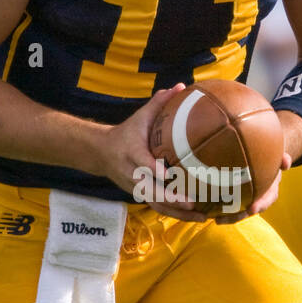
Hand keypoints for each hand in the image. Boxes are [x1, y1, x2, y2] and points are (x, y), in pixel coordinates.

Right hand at [97, 85, 208, 222]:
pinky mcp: (140, 196)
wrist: (101, 153)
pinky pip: (158, 208)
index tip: (168, 175)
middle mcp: (131, 173)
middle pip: (150, 191)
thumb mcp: (139, 116)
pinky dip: (176, 214)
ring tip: (200, 216)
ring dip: (177, 213)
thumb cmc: (126, 132)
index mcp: (131, 152)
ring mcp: (135, 187)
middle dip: (170, 199)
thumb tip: (182, 86)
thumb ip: (159, 103)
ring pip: (155, 204)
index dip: (154, 170)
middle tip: (192, 202)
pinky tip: (195, 216)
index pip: (142, 162)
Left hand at [213, 151, 291, 224]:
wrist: (264, 157)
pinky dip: (221, 208)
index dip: (261, 205)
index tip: (252, 209)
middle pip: (249, 210)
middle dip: (238, 216)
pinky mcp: (238, 197)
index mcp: (271, 190)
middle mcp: (259, 198)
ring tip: (215, 219)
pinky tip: (209, 210)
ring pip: (238, 211)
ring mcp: (248, 199)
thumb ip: (283, 159)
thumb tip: (286, 162)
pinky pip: (230, 205)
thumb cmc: (270, 157)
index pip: (268, 199)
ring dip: (228, 217)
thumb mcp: (278, 157)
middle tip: (224, 219)